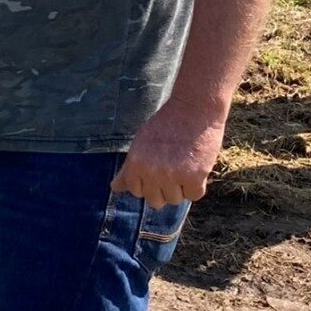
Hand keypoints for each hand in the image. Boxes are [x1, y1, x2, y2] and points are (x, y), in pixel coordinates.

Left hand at [111, 101, 226, 207]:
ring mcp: (173, 176)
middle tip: (170, 168)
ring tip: (183, 165)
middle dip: (163, 189)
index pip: (136, 191)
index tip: (155, 170)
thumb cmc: (165, 125)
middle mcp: (151, 171)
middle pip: (155, 201)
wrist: (193, 109)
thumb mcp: (140, 143)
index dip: (146, 183)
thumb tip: (114, 188)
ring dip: (180, 187)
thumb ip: (128, 169)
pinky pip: (194, 195)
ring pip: (175, 200)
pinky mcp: (195, 177)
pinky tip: (195, 166)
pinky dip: (196, 185)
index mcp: (135, 162)